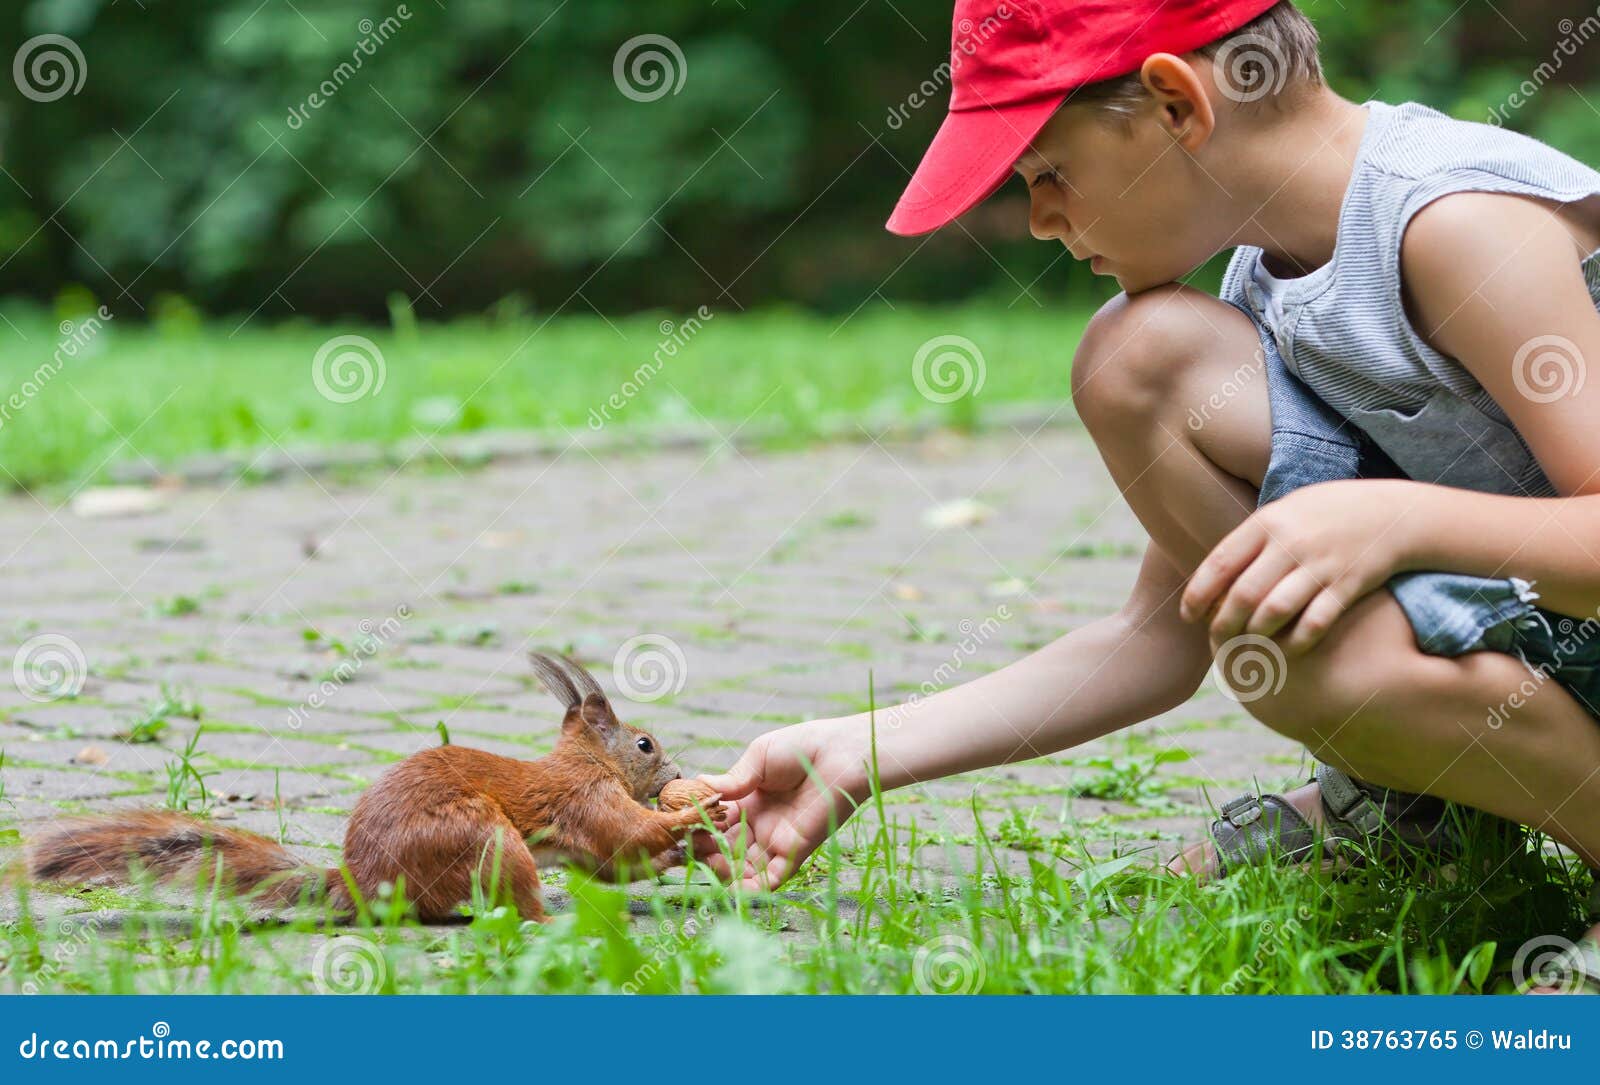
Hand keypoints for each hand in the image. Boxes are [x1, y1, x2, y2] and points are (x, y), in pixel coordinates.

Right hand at [690, 717, 869, 890]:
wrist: (841, 752)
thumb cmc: (803, 746)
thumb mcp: (759, 757)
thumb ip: (732, 779)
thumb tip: (698, 785)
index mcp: (749, 802)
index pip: (716, 823)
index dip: (698, 828)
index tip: (679, 827)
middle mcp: (760, 825)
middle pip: (725, 850)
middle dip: (706, 852)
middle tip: (691, 846)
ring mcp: (777, 841)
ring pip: (743, 870)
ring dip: (723, 871)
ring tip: (710, 862)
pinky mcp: (795, 852)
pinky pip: (771, 880)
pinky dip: (752, 889)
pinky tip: (733, 887)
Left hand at [1180, 479, 1424, 653]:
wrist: (1393, 514)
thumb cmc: (1328, 514)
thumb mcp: (1286, 511)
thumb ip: (1252, 539)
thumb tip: (1213, 574)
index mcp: (1268, 521)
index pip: (1220, 562)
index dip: (1198, 593)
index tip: (1188, 616)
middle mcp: (1291, 542)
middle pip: (1243, 593)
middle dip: (1223, 623)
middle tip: (1215, 640)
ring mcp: (1320, 564)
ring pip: (1274, 611)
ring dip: (1256, 634)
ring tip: (1247, 646)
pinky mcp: (1348, 584)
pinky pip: (1314, 622)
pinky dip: (1296, 641)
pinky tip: (1286, 649)